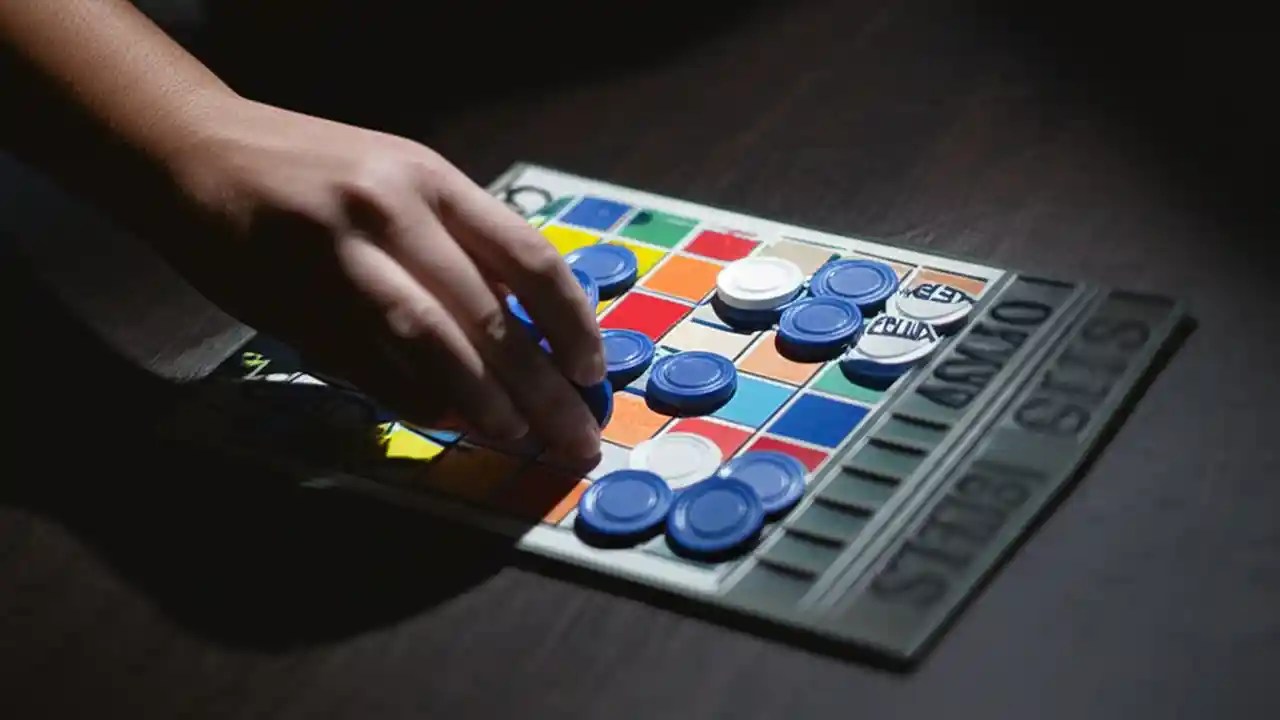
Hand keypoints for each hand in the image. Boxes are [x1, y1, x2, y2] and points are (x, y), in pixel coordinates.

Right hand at [162, 97, 604, 461]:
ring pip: (431, 347)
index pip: (528, 259)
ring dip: (485, 405)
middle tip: (575, 438)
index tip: (591, 369)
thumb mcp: (400, 179)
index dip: (572, 323)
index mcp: (429, 178)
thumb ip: (460, 246)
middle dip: (543, 389)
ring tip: (519, 440)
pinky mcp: (295, 310)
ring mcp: (338, 263)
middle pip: (488, 317)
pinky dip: (419, 404)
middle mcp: (389, 213)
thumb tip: (529, 331)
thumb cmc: (315, 172)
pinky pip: (372, 370)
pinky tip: (451, 424)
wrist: (195, 155)